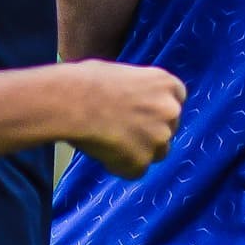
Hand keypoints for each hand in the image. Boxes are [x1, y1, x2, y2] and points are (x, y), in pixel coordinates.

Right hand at [61, 59, 186, 177]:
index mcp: (166, 84)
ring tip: (108, 142)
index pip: (176, 100)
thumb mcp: (121, 73)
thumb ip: (138, 89)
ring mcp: (159, 138)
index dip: (158, 109)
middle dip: (150, 132)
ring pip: (156, 153)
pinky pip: (135, 171)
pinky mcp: (142, 162)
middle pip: (169, 129)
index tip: (143, 114)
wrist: (68, 102)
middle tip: (122, 131)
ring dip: (138, 151)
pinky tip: (101, 152)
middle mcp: (171, 110)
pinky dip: (120, 166)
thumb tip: (133, 98)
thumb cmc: (85, 82)